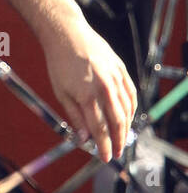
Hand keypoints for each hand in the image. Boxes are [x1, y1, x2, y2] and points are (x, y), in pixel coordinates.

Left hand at [42, 15, 136, 161]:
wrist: (67, 35)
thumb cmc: (59, 64)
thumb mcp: (61, 94)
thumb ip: (75, 117)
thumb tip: (84, 139)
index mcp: (86, 96)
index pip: (99, 129)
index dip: (103, 146)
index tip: (105, 157)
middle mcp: (104, 88)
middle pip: (117, 122)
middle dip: (117, 141)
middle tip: (117, 152)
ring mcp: (115, 78)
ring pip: (127, 110)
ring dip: (126, 127)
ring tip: (121, 138)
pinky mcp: (121, 69)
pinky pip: (131, 94)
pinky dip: (132, 108)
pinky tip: (128, 117)